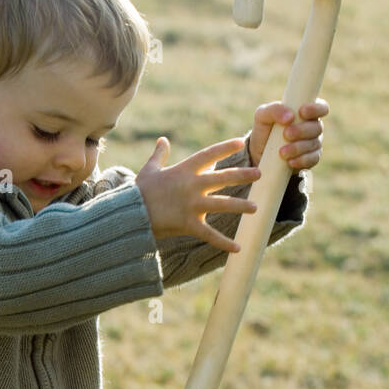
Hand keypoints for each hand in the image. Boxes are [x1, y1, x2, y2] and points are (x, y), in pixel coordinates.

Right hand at [135, 136, 260, 254]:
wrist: (128, 214)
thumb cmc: (139, 191)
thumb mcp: (149, 169)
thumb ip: (159, 154)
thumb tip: (163, 140)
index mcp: (184, 170)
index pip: (209, 155)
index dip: (225, 148)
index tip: (241, 142)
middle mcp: (192, 186)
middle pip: (223, 178)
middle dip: (243, 176)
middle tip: (260, 174)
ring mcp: (192, 205)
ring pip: (223, 205)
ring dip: (241, 206)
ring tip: (256, 208)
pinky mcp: (189, 224)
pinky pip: (210, 235)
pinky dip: (224, 243)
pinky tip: (238, 248)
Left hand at [247, 98, 328, 169]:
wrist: (260, 153)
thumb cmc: (264, 129)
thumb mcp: (263, 115)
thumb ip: (274, 110)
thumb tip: (290, 117)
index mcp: (306, 112)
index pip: (321, 107)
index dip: (315, 109)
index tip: (302, 112)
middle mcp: (313, 126)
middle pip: (317, 127)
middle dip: (302, 131)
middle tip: (286, 134)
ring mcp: (313, 143)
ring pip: (314, 144)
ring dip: (298, 147)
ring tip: (282, 152)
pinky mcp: (311, 159)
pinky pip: (312, 159)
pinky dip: (301, 160)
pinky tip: (290, 162)